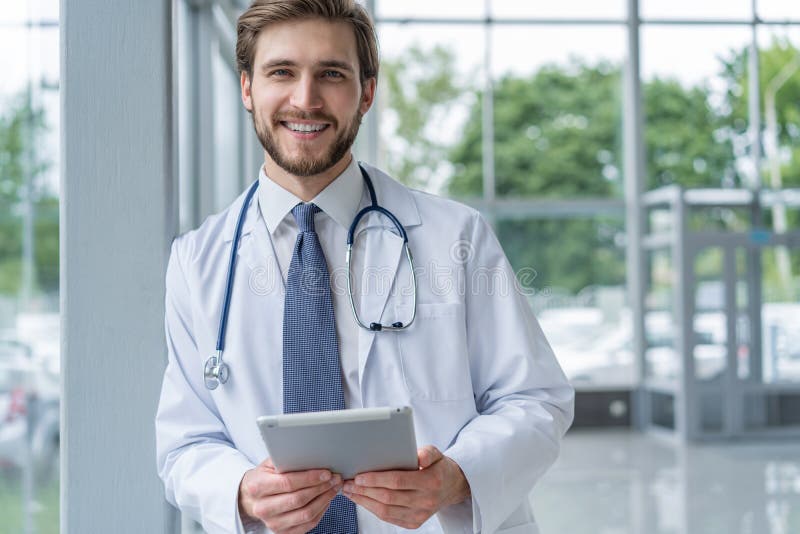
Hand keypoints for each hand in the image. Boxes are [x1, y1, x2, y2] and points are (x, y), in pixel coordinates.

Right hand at [238, 458, 342, 533]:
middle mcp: (263, 508)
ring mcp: (272, 523)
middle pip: (298, 499)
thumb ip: (286, 460)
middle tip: (334, 478)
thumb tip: (311, 456)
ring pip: (305, 514)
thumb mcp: (269, 464)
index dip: (310, 478)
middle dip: (321, 488)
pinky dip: (321, 512)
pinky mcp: (282, 532)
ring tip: (333, 488)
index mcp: (258, 487)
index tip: (325, 473)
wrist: (250, 498)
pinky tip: (326, 500)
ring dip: (324, 500)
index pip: (288, 483)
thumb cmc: (263, 477)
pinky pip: (307, 525)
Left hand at [342, 445, 469, 529]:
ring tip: (350, 491)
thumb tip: (419, 457)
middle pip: (388, 497)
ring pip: (385, 511)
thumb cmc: (438, 467)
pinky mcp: (414, 523)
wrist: (451, 487)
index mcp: (431, 482)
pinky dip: (372, 509)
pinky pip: (389, 518)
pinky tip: (362, 500)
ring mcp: (419, 515)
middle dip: (364, 490)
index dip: (376, 479)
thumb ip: (427, 453)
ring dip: (364, 501)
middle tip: (347, 483)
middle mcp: (426, 501)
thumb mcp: (436, 453)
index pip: (398, 481)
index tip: (359, 476)